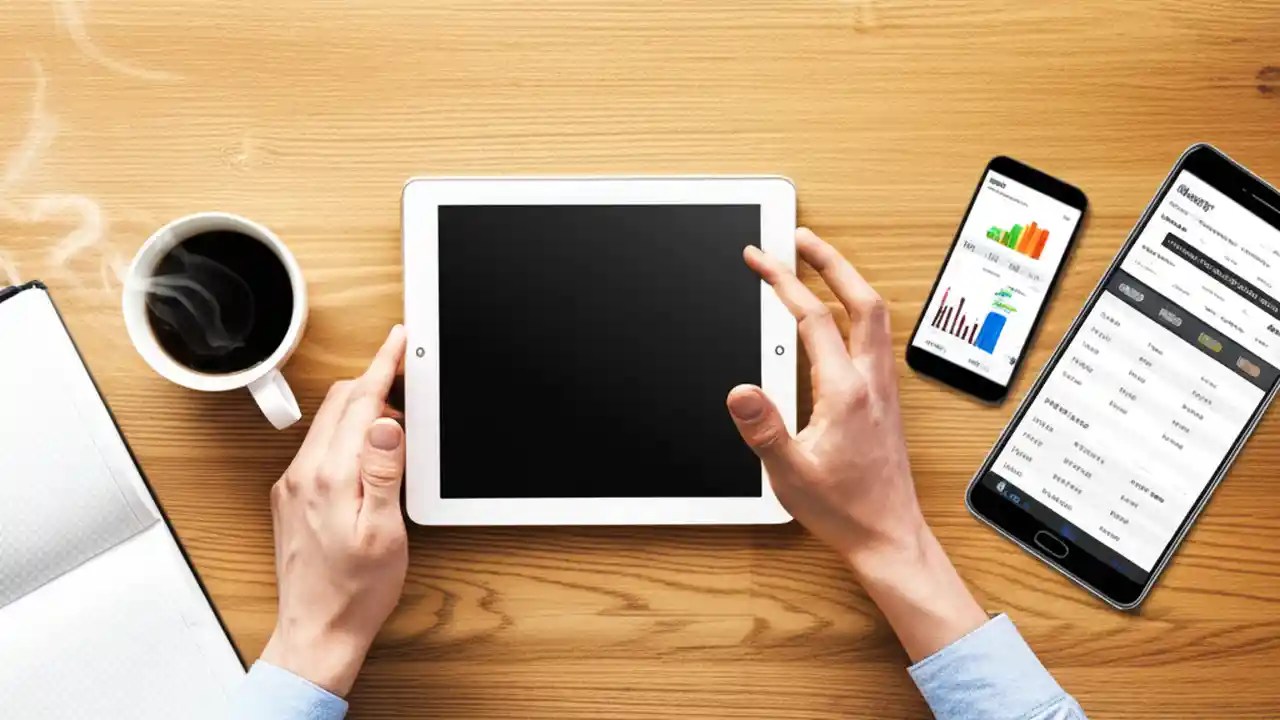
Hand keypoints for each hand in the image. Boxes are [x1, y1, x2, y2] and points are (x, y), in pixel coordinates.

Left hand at [261, 326, 408, 695]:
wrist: (317, 632)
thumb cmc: (356, 591)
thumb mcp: (385, 531)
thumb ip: (384, 470)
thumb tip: (387, 421)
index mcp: (331, 476)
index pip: (360, 402)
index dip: (384, 365)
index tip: (399, 340)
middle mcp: (304, 473)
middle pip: (341, 402)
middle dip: (376, 382)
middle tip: (409, 379)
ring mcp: (293, 484)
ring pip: (329, 423)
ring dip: (362, 410)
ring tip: (398, 424)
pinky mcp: (291, 497)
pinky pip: (319, 446)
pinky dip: (346, 435)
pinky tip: (369, 455)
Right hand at [727, 228, 985, 659]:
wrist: (889, 536)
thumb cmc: (844, 510)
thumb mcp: (790, 472)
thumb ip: (763, 427)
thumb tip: (740, 389)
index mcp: (846, 392)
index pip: (812, 319)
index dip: (782, 281)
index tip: (759, 258)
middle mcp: (872, 382)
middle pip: (860, 300)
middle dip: (830, 261)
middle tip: (800, 238)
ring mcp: (883, 388)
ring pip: (873, 316)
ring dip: (846, 282)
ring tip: (817, 263)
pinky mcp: (885, 399)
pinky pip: (874, 337)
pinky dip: (854, 310)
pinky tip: (838, 316)